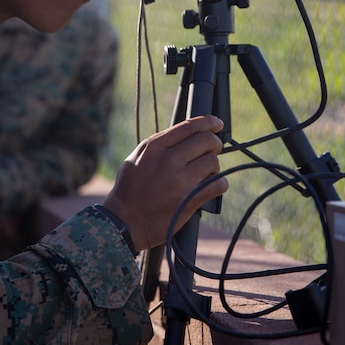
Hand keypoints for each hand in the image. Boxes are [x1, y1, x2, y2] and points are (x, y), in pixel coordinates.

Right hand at [103, 115, 227, 251]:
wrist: (124, 222)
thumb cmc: (128, 189)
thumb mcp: (136, 158)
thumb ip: (159, 146)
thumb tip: (184, 136)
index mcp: (154, 147)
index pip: (189, 127)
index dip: (208, 122)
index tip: (217, 123)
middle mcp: (168, 160)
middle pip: (205, 141)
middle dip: (215, 143)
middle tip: (215, 149)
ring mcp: (180, 181)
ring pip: (213, 162)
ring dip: (215, 166)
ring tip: (208, 172)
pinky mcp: (190, 200)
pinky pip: (217, 185)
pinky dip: (220, 184)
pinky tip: (214, 185)